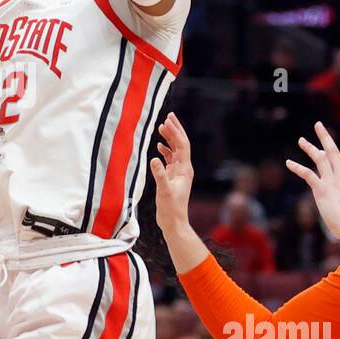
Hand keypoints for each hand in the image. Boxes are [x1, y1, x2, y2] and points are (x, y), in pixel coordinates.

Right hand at [149, 113, 195, 234]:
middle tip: (168, 116)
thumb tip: (154, 158)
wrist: (173, 222)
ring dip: (169, 138)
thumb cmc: (170, 209)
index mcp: (185, 169)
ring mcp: (178, 173)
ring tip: (161, 127)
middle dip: (175, 130)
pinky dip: (165, 150)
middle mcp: (184, 168)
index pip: (182, 145)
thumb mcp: (164, 191)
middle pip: (181, 144)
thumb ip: (159, 174)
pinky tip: (158, 146)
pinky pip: (170, 159)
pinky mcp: (172, 177)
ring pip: (175, 150)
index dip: (176, 132)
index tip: (168, 120)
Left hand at [286, 122, 339, 248]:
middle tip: (318, 125)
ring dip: (309, 147)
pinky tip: (288, 163)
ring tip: (301, 140)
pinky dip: (297, 167)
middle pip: (333, 152)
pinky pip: (308, 173)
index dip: (334, 156)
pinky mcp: (322, 189)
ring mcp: (332, 181)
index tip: (327, 149)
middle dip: (325, 137)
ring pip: (320, 158)